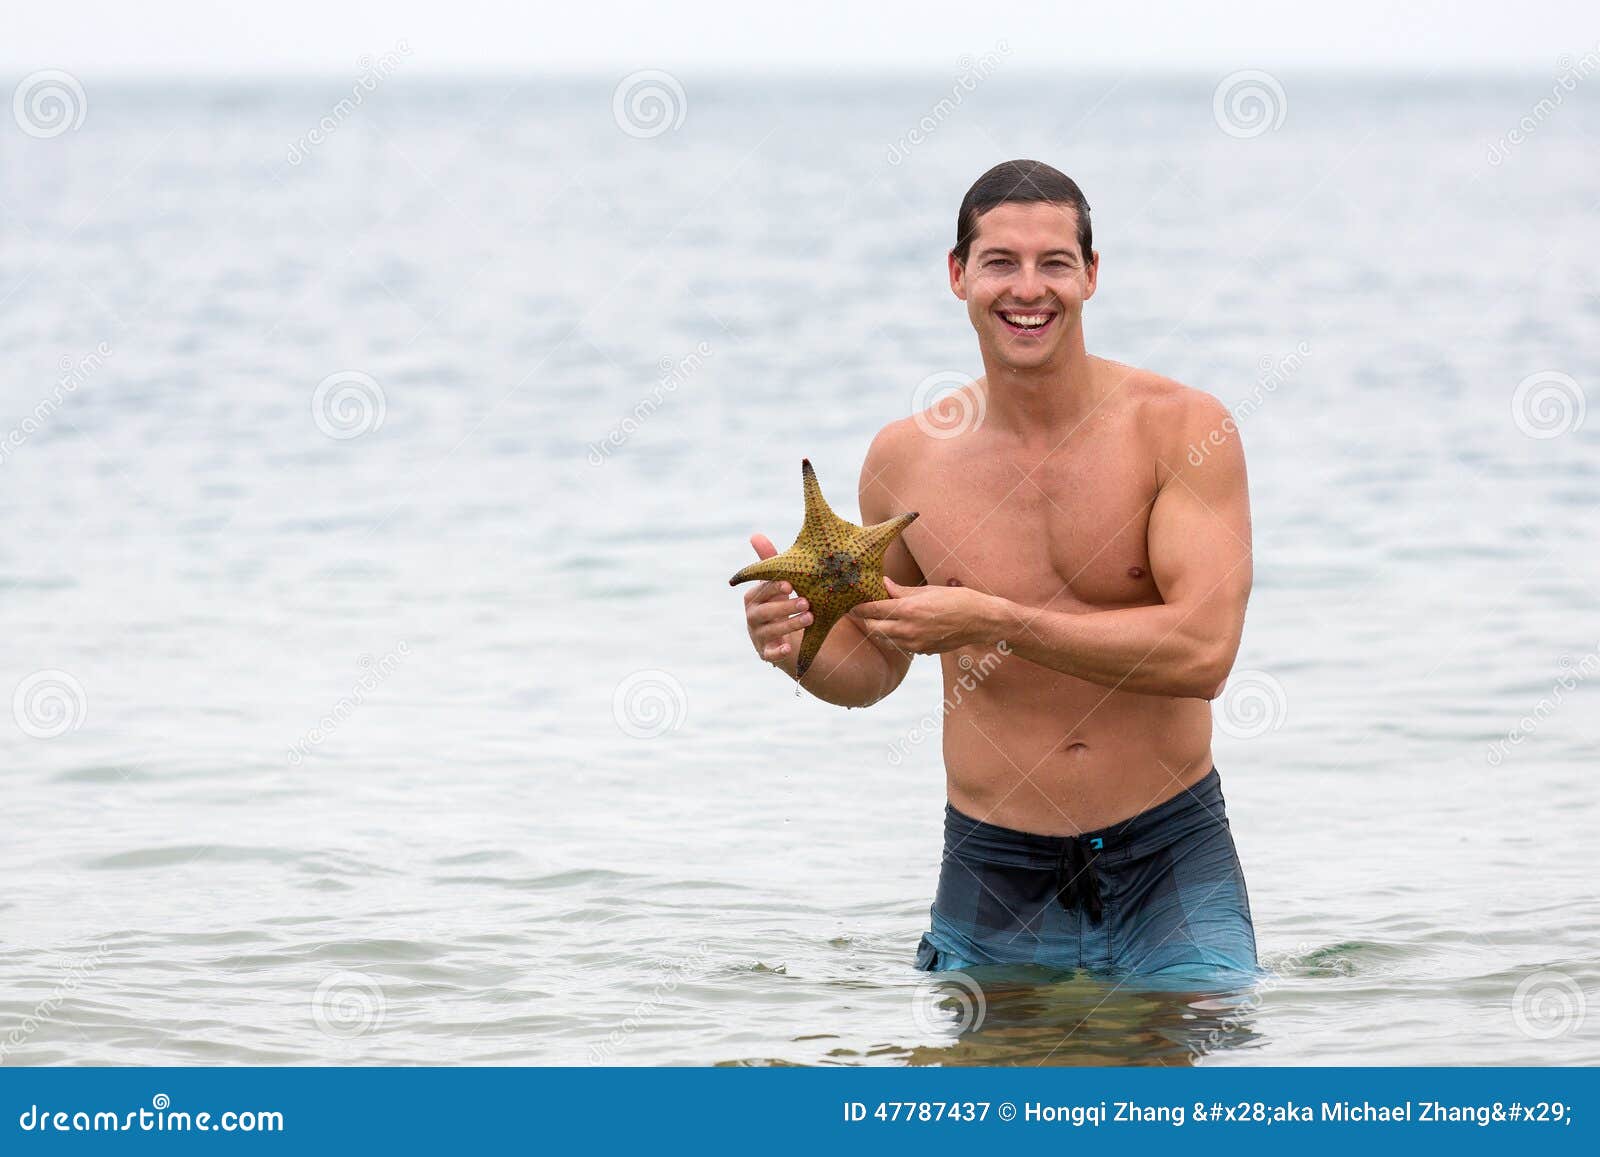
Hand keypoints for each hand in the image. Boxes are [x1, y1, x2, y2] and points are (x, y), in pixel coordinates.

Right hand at [741, 534, 813, 665]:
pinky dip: (777, 651)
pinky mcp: (766, 652)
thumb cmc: (781, 601)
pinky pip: (769, 654)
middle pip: (764, 611)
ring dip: (789, 624)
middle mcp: (752, 615)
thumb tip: (755, 534)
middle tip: (806, 602)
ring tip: (810, 618)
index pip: (762, 590)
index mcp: (754, 597)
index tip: (790, 584)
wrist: (783, 633)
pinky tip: (789, 648)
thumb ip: (770, 562)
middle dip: (785, 606)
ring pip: (769, 630)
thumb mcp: (780, 583)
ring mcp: (758, 635)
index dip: (774, 587)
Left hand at [849, 577, 996, 655]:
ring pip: (885, 639)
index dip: (858, 607)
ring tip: (878, 617)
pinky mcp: (922, 651)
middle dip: (865, 619)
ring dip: (879, 629)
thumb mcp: (928, 590)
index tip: (850, 604)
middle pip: (874, 628)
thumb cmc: (957, 600)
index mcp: (908, 610)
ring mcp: (915, 644)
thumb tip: (883, 584)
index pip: (873, 610)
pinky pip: (900, 645)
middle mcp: (908, 630)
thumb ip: (901, 590)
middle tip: (861, 611)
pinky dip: (895, 636)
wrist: (981, 622)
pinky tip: (899, 626)